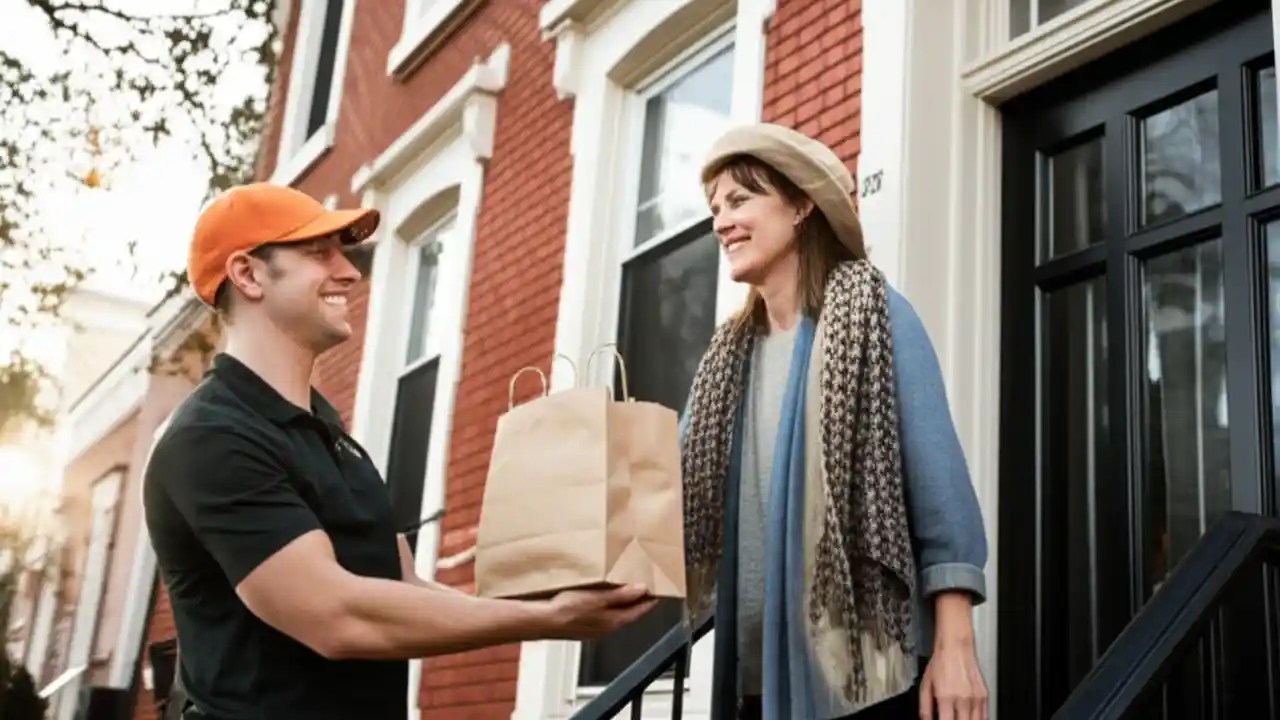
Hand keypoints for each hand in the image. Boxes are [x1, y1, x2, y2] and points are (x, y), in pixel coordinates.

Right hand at [542, 584, 658, 639]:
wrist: (543, 621)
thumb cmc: (568, 610)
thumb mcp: (598, 599)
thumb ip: (621, 595)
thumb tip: (641, 590)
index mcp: (614, 621)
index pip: (639, 610)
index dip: (650, 599)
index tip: (658, 589)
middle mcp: (606, 627)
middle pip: (628, 612)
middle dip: (636, 599)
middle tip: (643, 584)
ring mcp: (594, 627)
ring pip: (614, 613)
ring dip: (621, 601)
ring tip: (623, 586)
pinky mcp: (582, 624)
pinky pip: (601, 613)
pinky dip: (606, 603)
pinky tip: (600, 595)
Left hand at [919, 643, 987, 719]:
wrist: (956, 646)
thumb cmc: (941, 662)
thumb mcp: (925, 683)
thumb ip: (925, 706)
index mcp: (946, 697)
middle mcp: (962, 699)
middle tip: (950, 719)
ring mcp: (975, 698)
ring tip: (959, 719)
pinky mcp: (984, 695)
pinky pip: (984, 716)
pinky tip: (971, 718)